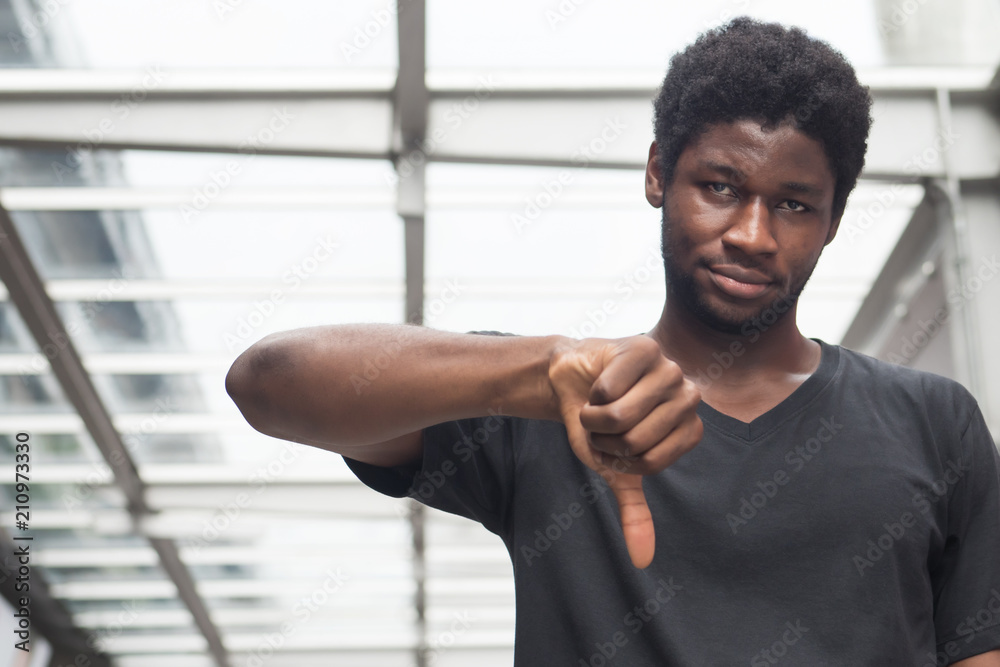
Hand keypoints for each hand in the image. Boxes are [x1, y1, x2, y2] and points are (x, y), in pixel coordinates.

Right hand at [548, 335, 702, 567]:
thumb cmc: (599, 424)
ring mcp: (669, 368)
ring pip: (622, 415)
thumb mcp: (615, 469)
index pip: (651, 460)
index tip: (616, 443)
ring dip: (595, 417)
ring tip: (598, 402)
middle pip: (638, 439)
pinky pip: (610, 388)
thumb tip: (643, 561)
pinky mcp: (645, 348)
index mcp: (689, 426)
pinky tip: (597, 381)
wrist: (569, 382)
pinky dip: (592, 393)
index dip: (621, 458)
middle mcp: (688, 395)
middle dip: (606, 438)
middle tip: (604, 422)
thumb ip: (635, 511)